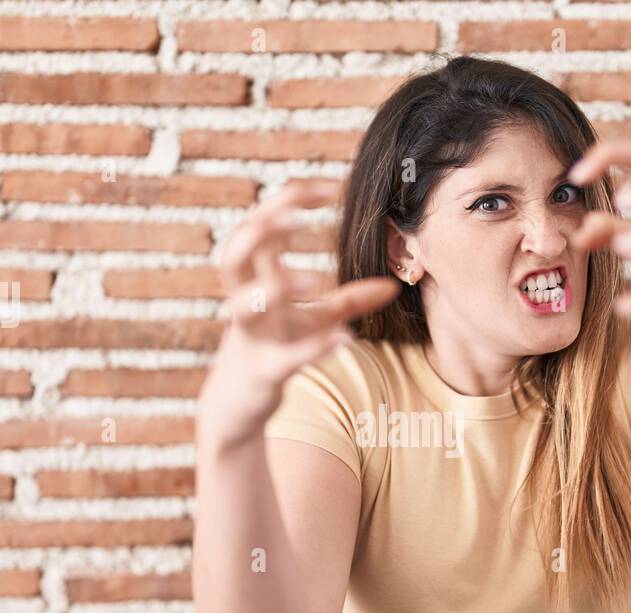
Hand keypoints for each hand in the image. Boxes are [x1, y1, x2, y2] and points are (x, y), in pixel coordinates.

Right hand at [203, 180, 399, 441]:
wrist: (237, 406)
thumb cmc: (275, 348)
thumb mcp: (313, 319)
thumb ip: (350, 300)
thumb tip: (394, 284)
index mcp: (253, 278)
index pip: (260, 223)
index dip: (289, 201)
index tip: (330, 188)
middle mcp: (245, 301)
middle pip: (236, 253)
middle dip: (261, 229)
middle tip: (299, 216)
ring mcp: (251, 337)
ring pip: (247, 305)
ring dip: (277, 287)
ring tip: (316, 278)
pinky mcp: (263, 372)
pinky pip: (284, 358)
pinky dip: (314, 348)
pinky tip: (346, 338)